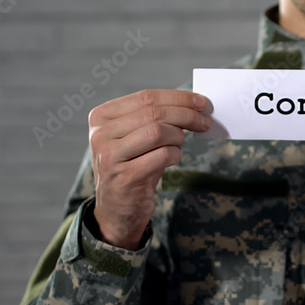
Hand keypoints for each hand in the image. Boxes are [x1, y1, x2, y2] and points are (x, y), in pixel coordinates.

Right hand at [88, 89, 209, 249]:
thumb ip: (155, 118)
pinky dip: (176, 154)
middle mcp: (101, 134)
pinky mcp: (124, 176)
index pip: (146, 97)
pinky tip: (174, 158)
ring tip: (181, 144)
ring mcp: (110, 156)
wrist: (117, 207)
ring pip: (158, 132)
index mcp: (101, 117)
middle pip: (154, 113)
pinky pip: (163, 156)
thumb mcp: (135, 137)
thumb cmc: (132, 165)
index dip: (178, 98)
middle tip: (204, 122)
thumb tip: (193, 104)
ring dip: (179, 136)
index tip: (201, 102)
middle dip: (186, 115)